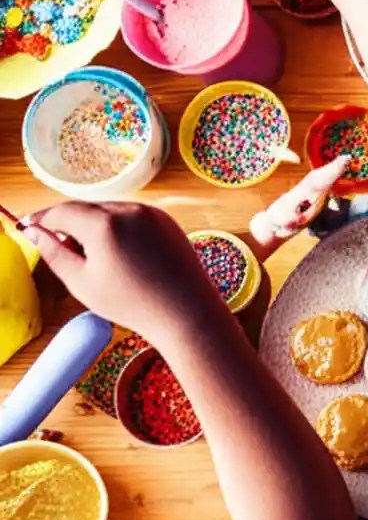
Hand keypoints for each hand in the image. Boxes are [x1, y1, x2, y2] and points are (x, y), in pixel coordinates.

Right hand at [21, 202, 225, 339]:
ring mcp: (151, 213)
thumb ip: (54, 252)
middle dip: (69, 223)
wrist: (186, 312)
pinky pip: (132, 216)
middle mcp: (129, 210)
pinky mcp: (166, 220)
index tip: (29, 226)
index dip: (42, 219)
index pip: (62, 211)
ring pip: (109, 210)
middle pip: (86, 208)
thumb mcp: (81, 282)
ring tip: (96, 258)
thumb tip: (35, 231)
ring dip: (94, 225)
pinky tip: (122, 255)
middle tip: (62, 248)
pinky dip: (119, 228)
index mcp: (104, 224)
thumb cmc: (132, 304)